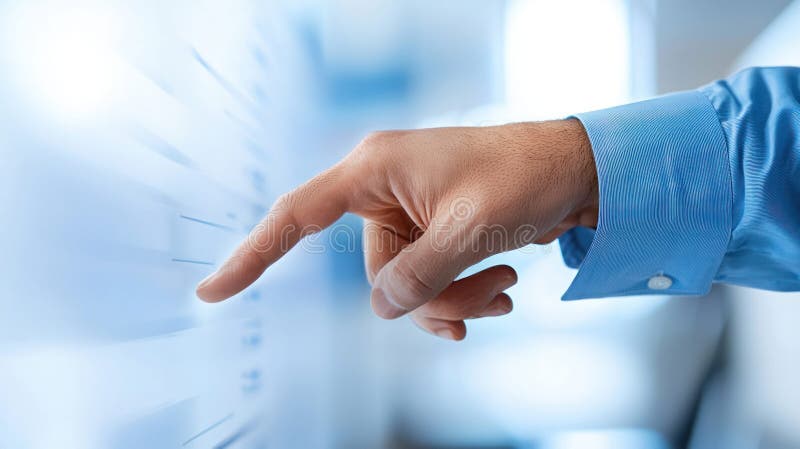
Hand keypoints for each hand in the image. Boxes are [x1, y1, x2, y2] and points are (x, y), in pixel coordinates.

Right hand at [196, 120, 597, 339]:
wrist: (574, 168)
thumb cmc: (523, 176)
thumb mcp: (469, 230)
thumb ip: (419, 276)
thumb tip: (382, 306)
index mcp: (376, 170)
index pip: (297, 216)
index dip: (253, 255)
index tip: (212, 291)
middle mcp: (384, 189)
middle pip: (377, 273)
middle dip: (432, 297)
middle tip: (488, 292)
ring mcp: (408, 211)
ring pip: (407, 284)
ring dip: (456, 298)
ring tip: (502, 287)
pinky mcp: (432, 228)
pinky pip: (429, 279)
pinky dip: (461, 294)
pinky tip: (501, 291)